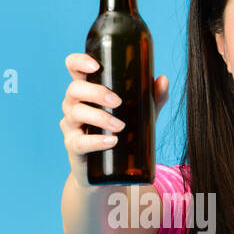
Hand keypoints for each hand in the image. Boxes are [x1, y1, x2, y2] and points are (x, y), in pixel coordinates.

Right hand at [60, 53, 168, 182]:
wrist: (109, 172)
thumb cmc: (120, 133)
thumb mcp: (139, 114)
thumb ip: (151, 97)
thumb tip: (163, 79)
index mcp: (86, 90)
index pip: (73, 67)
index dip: (79, 61)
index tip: (96, 65)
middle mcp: (73, 105)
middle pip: (74, 89)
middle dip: (96, 92)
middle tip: (118, 102)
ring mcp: (70, 126)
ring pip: (76, 113)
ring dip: (100, 117)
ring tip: (120, 126)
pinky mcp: (73, 147)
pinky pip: (79, 142)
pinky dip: (96, 141)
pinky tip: (111, 141)